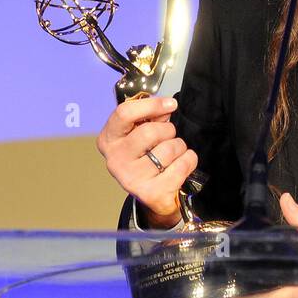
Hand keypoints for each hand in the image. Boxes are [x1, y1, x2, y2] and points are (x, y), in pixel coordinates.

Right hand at [96, 96, 198, 228]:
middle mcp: (115, 160)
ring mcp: (131, 179)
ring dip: (180, 147)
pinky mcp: (151, 193)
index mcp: (108, 140)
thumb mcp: (139, 133)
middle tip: (169, 137)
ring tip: (174, 153)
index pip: (124, 113)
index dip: (151, 105)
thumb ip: (151, 117)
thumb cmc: (145, 157)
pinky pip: (182, 166)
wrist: (151, 193)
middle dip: (168, 131)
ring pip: (169, 149)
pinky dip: (189, 160)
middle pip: (150, 131)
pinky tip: (181, 164)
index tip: (171, 104)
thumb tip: (167, 107)